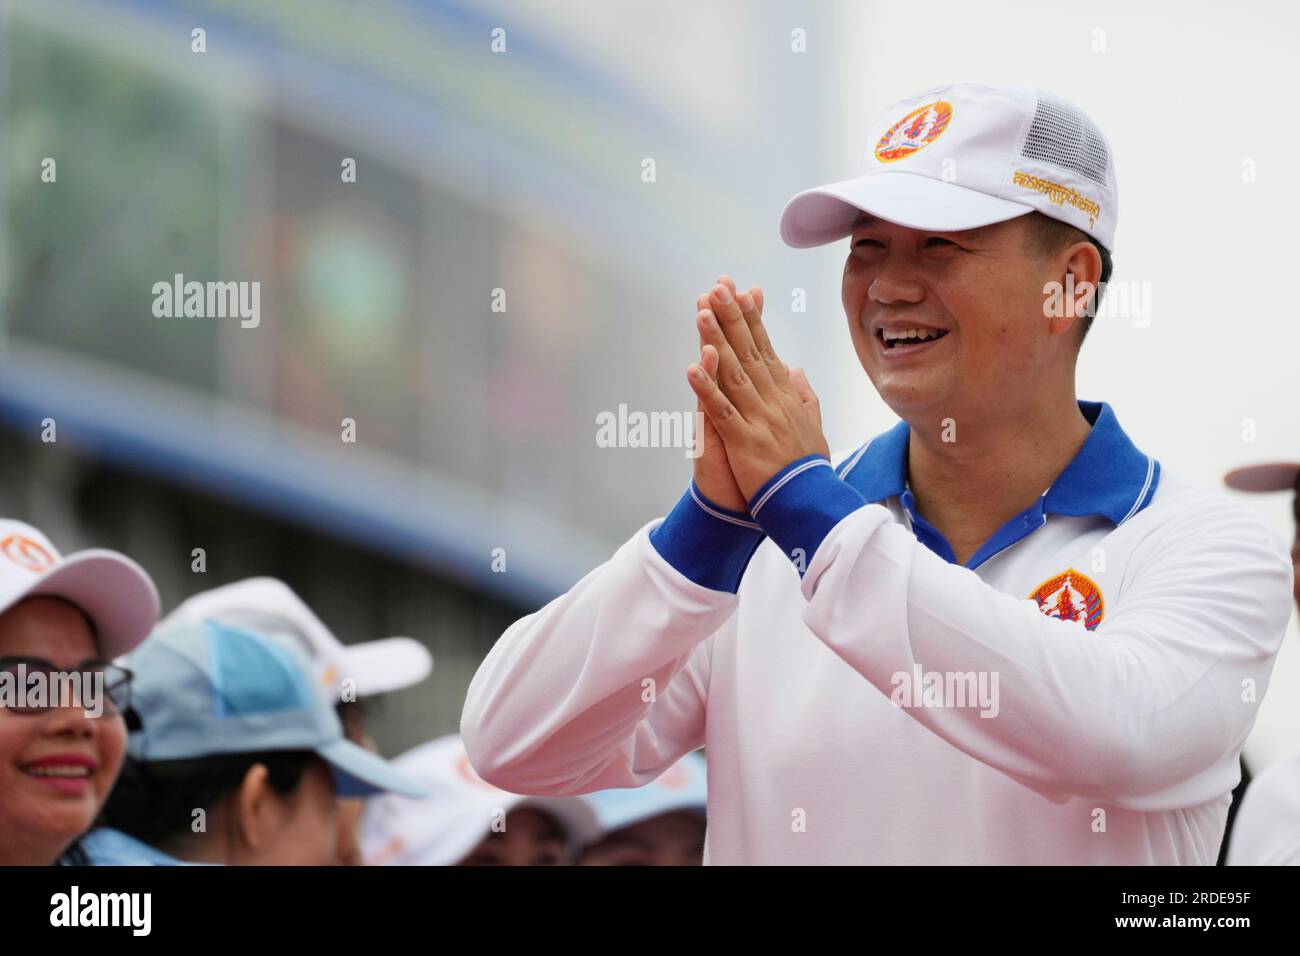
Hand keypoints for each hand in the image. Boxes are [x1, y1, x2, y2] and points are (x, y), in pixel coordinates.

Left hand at [687, 281, 829, 501]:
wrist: (811, 503)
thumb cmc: (809, 469)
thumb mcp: (812, 426)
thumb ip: (804, 396)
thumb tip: (797, 370)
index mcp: (786, 397)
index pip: (767, 350)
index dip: (754, 321)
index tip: (744, 293)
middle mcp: (773, 401)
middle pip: (749, 352)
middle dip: (733, 317)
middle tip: (718, 287)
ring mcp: (759, 419)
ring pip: (734, 373)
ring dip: (717, 341)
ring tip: (703, 312)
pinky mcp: (745, 441)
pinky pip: (722, 411)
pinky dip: (706, 389)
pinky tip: (693, 367)